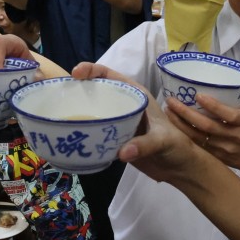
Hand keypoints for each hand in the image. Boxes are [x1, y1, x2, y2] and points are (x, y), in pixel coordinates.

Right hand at [70, 62, 200, 183]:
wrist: (180, 169)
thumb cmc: (177, 147)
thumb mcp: (163, 141)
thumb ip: (145, 145)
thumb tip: (122, 152)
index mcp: (137, 95)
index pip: (111, 75)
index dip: (92, 70)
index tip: (76, 74)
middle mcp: (126, 105)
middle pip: (98, 91)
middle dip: (79, 91)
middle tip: (59, 97)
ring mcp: (119, 122)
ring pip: (95, 111)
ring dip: (79, 112)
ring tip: (59, 116)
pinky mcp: (115, 139)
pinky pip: (97, 131)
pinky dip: (85, 132)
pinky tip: (71, 137)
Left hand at [164, 93, 239, 185]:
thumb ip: (237, 102)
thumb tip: (214, 86)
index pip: (229, 115)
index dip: (213, 106)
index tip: (197, 96)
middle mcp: (236, 136)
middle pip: (208, 126)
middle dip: (186, 113)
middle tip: (171, 101)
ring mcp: (225, 149)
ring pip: (199, 137)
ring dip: (181, 124)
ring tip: (169, 111)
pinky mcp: (216, 156)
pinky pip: (198, 144)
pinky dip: (185, 134)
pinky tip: (175, 125)